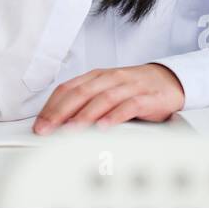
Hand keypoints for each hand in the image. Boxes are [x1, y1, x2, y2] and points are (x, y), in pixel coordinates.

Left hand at [32, 63, 185, 134]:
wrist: (168, 80)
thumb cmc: (133, 88)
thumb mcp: (106, 91)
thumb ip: (85, 102)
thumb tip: (57, 122)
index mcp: (96, 76)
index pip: (68, 88)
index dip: (52, 106)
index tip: (39, 124)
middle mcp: (110, 78)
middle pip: (81, 93)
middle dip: (61, 112)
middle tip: (47, 129)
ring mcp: (129, 86)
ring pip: (103, 98)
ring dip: (84, 115)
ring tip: (70, 130)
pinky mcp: (147, 97)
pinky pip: (129, 105)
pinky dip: (115, 116)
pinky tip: (104, 127)